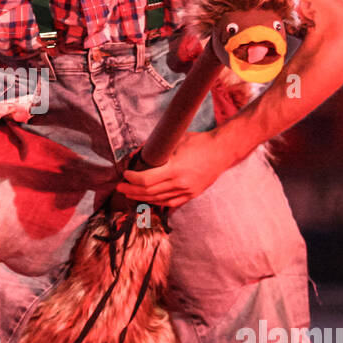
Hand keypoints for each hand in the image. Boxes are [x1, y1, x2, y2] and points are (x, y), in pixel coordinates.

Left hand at [114, 129, 229, 208]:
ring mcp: (187, 191)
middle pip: (149, 192)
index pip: (147, 180)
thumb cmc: (199, 142)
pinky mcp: (191, 194)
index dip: (133, 179)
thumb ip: (157, 147)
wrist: (222, 151)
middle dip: (132, 190)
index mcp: (175, 169)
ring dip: (141, 197)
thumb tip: (138, 151)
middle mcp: (180, 183)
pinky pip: (170, 202)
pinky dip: (157, 202)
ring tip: (129, 194)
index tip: (125, 174)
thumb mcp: (177, 140)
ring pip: (158, 199)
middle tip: (120, 187)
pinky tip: (147, 200)